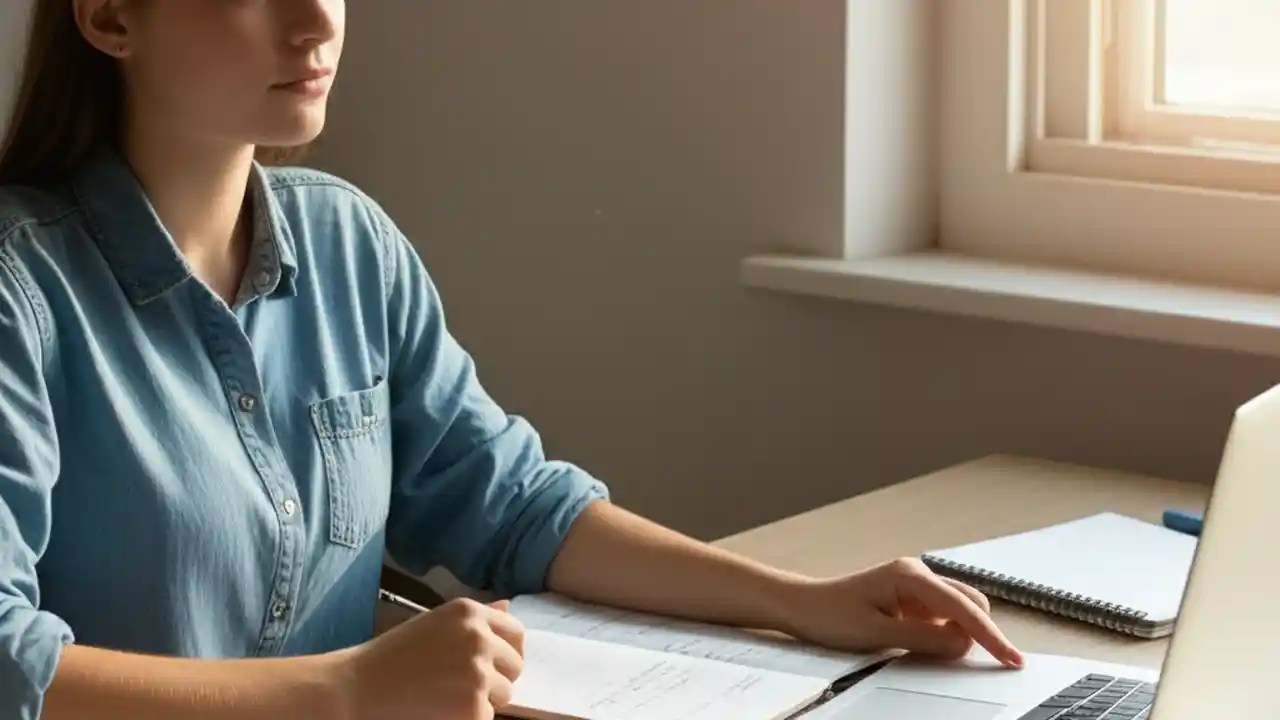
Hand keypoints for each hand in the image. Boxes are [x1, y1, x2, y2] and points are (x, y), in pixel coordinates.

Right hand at [328, 598, 525, 719]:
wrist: (358, 687)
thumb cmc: (394, 656)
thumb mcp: (437, 624)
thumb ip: (476, 619)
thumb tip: (508, 607)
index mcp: (470, 612)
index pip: (516, 633)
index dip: (507, 652)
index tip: (492, 663)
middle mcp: (479, 638)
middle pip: (515, 666)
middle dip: (496, 678)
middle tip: (459, 684)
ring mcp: (478, 673)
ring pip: (504, 694)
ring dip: (483, 700)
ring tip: (445, 695)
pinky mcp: (473, 707)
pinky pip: (487, 716)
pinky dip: (468, 718)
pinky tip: (440, 710)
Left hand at [778, 558, 1023, 666]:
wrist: (802, 606)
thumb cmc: (829, 614)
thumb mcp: (878, 634)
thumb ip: (925, 640)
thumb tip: (964, 645)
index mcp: (910, 576)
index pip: (963, 608)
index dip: (991, 636)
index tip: (1012, 658)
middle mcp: (916, 575)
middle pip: (970, 603)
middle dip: (976, 632)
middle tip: (967, 660)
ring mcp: (914, 586)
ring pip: (958, 610)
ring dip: (957, 633)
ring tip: (928, 649)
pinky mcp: (909, 599)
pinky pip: (940, 617)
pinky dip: (942, 633)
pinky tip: (923, 643)